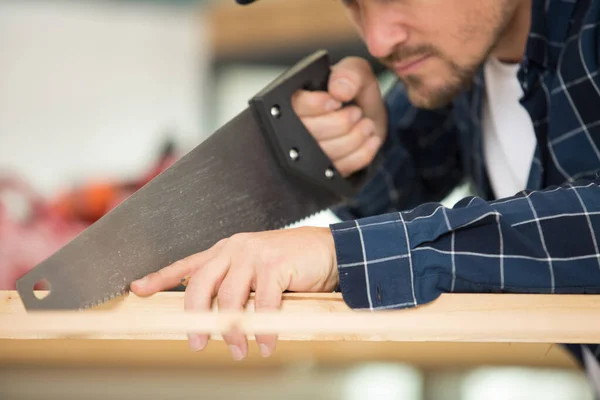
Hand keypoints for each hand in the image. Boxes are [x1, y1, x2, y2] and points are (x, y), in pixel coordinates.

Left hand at [130, 226, 338, 359]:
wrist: (328, 249)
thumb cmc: (293, 262)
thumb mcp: (257, 269)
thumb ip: (236, 285)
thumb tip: (219, 316)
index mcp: (226, 249)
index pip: (188, 265)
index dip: (161, 277)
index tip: (138, 289)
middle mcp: (235, 249)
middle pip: (201, 283)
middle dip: (196, 317)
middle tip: (197, 343)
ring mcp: (254, 254)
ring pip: (230, 297)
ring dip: (232, 329)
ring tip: (238, 350)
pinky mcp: (275, 263)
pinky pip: (264, 303)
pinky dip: (264, 328)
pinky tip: (265, 344)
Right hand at [292, 56, 387, 176]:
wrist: (367, 118)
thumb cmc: (355, 94)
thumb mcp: (357, 73)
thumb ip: (350, 73)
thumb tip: (338, 90)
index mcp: (297, 99)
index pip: (293, 106)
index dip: (315, 105)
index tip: (336, 101)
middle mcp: (296, 128)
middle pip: (308, 133)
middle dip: (340, 123)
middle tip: (357, 113)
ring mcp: (309, 154)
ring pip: (325, 154)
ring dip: (354, 138)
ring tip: (367, 125)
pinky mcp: (325, 171)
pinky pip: (340, 169)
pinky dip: (361, 154)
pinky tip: (371, 140)